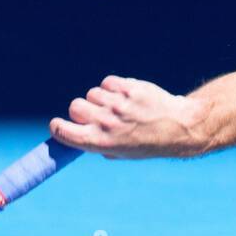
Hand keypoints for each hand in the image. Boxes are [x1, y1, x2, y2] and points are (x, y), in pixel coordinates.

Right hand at [50, 75, 209, 159]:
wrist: (178, 127)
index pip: (62, 130)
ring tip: (120, 108)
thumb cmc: (147, 143)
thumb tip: (74, 134)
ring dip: (101, 99)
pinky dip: (113, 88)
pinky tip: (127, 97)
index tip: (60, 125)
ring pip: (93, 93)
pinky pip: (107, 83)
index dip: (58, 126)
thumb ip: (97, 144)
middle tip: (98, 116)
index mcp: (99, 142)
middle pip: (74, 106)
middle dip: (82, 110)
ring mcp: (117, 104)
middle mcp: (106, 123)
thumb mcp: (121, 152)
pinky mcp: (127, 88)